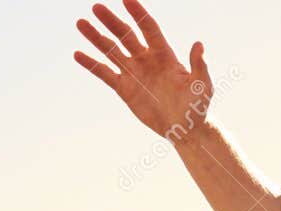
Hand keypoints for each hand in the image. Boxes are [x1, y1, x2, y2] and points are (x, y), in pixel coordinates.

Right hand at [74, 0, 215, 142]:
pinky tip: (78, 55)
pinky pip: (105, 73)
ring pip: (111, 50)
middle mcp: (146, 59)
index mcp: (164, 55)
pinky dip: (91, 65)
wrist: (185, 129)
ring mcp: (133, 73)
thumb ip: (199, 65)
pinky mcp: (124, 88)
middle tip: (97, 7)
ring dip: (96, 37)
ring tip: (81, 23)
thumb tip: (199, 44)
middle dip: (112, 21)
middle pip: (126, 35)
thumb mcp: (203, 86)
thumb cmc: (197, 106)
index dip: (138, 13)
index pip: (149, 28)